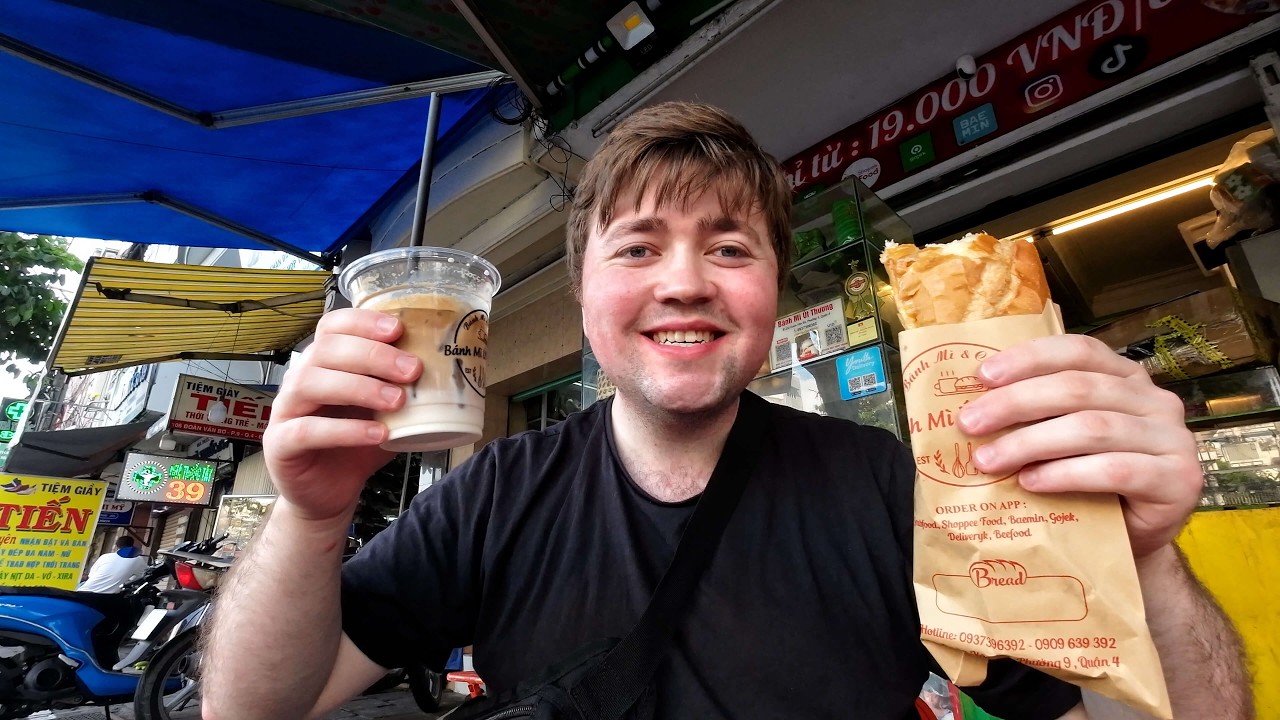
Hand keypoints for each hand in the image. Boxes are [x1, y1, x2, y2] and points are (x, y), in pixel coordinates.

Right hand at [262, 308, 420, 521]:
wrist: (329, 493)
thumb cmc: (356, 446)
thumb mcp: (385, 412)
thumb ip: (403, 389)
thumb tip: (447, 369)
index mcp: (323, 363)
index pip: (333, 326)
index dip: (362, 322)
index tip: (398, 329)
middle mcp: (300, 379)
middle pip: (326, 350)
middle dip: (373, 355)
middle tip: (411, 369)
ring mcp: (285, 411)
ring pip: (312, 383)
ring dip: (360, 387)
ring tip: (397, 400)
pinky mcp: (281, 444)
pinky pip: (307, 430)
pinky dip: (345, 430)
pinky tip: (377, 433)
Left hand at [957, 334, 1201, 557]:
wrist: (1134, 542)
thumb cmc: (1090, 484)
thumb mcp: (1064, 438)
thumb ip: (1038, 415)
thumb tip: (970, 404)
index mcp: (1126, 378)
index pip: (1078, 351)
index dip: (1029, 358)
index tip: (981, 376)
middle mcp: (1155, 400)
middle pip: (1078, 388)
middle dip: (1015, 403)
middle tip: (969, 423)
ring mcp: (1173, 439)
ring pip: (1092, 428)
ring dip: (1030, 442)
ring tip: (987, 460)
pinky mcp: (1179, 481)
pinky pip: (1114, 470)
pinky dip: (1064, 474)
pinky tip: (1030, 482)